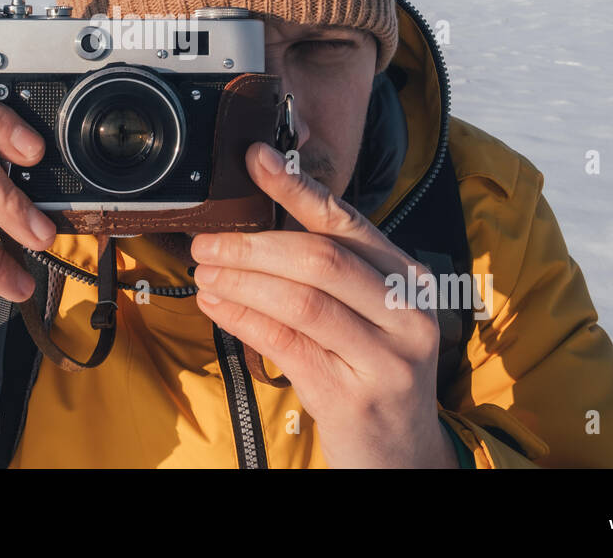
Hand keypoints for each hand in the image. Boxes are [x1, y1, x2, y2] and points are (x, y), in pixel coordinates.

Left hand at [191, 141, 457, 467]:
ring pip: (301, 301)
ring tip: (204, 273)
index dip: (297, 186)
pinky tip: (217, 307)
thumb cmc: (371, 369)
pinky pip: (286, 345)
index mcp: (408, 279)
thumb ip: (328, 269)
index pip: (347, 221)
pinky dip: (243, 320)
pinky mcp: (354, 398)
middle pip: (321, 259)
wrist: (400, 454)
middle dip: (253, 246)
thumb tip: (255, 221)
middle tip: (206, 242)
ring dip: (241, 282)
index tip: (255, 158)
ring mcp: (386, 359)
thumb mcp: (366, 313)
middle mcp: (408, 314)